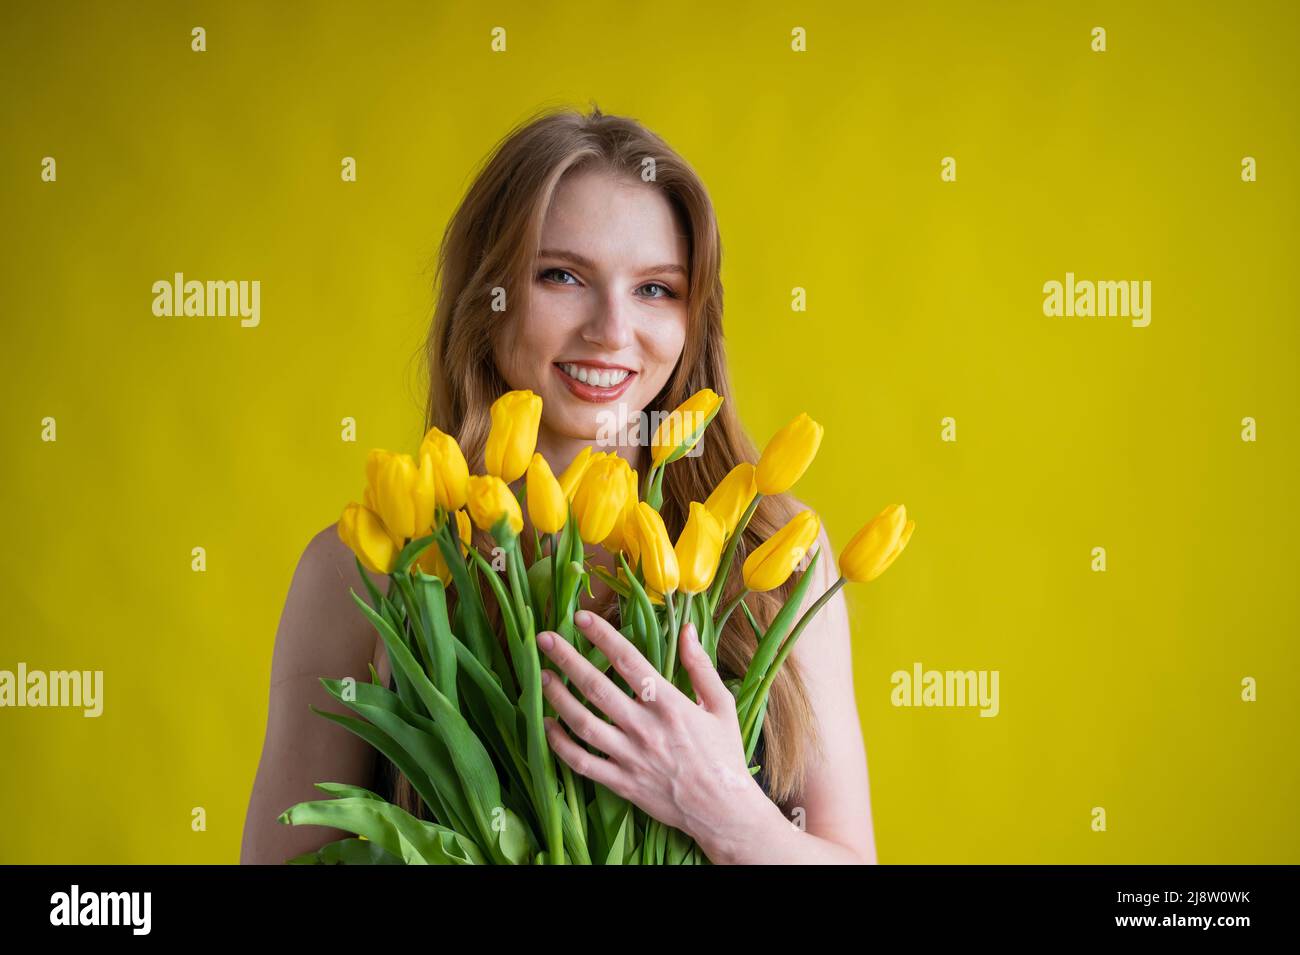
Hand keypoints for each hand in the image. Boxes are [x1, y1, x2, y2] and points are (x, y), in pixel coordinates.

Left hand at [536, 609, 770, 850]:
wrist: (722, 811)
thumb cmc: (723, 755)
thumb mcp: (721, 705)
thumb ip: (700, 667)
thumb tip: (687, 630)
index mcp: (670, 704)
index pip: (629, 662)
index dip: (603, 636)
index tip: (582, 617)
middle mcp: (645, 728)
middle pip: (597, 687)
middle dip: (567, 660)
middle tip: (545, 639)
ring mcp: (629, 757)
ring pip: (583, 723)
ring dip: (558, 698)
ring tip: (541, 677)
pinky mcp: (620, 783)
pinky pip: (582, 763)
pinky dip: (560, 745)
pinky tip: (548, 726)